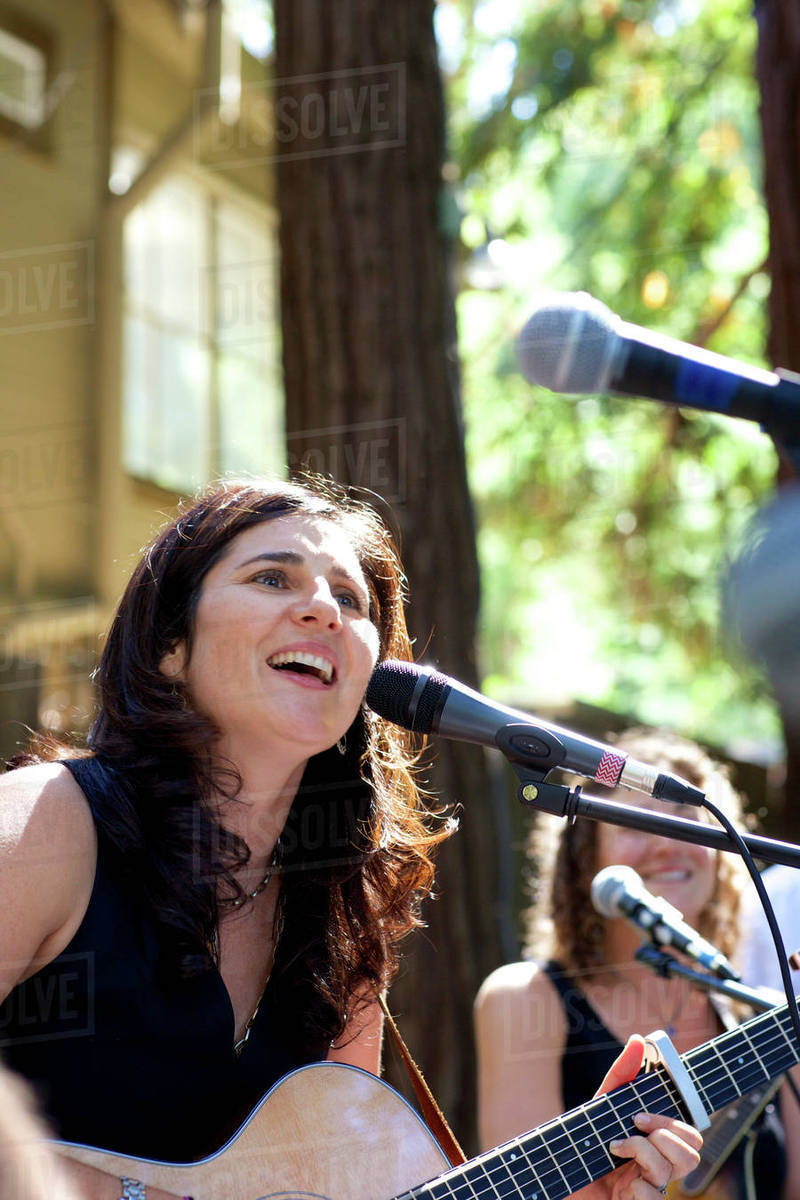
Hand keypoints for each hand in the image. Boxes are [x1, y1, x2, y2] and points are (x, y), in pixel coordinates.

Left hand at [589, 1036, 702, 1199]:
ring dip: (644, 1151)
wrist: (557, 1175)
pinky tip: (617, 1185)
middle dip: (665, 1132)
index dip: (673, 1121)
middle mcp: (659, 1170)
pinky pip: (653, 1198)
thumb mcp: (602, 1108)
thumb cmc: (585, 1144)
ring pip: (676, 1169)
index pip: (690, 1135)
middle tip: (634, 1126)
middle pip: (693, 1151)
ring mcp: (651, 1191)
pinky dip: (634, 1188)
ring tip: (617, 1149)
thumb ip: (621, 1076)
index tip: (640, 1113)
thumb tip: (638, 1040)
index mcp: (656, 1147)